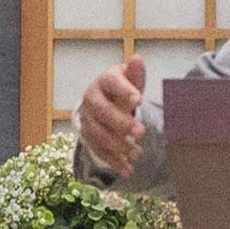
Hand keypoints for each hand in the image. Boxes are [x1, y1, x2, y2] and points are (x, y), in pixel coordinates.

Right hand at [76, 56, 153, 170]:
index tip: (139, 100)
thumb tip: (137, 59)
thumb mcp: (130, 80)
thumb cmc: (121, 90)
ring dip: (118, 146)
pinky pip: (98, 151)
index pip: (112, 83)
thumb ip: (135, 74)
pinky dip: (113, 161)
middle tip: (141, 133)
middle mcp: (91, 99)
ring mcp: (87, 120)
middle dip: (122, 123)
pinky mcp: (88, 137)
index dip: (125, 91)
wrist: (103, 103)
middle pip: (103, 112)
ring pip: (99, 134)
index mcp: (104, 81)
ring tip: (138, 155)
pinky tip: (128, 169)